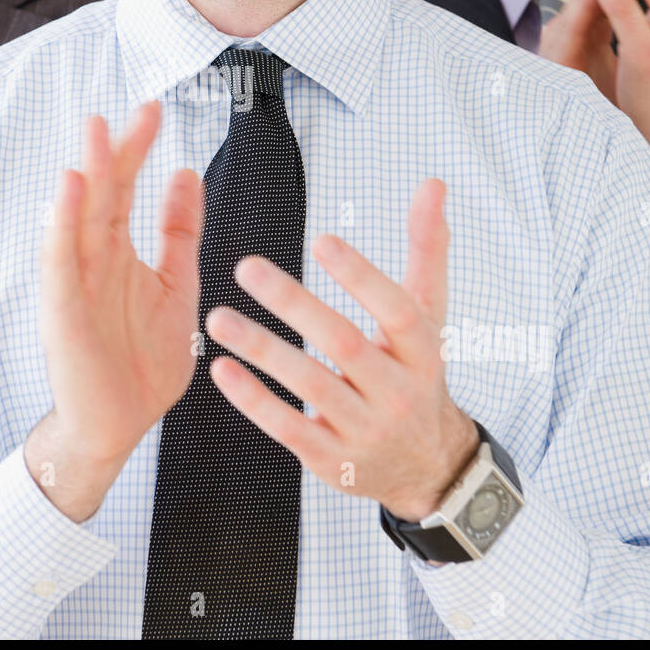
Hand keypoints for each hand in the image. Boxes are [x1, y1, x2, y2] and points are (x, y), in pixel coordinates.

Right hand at [30, 101, 202, 516]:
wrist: (120, 424)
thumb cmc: (142, 359)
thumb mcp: (175, 284)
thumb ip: (179, 232)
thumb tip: (186, 173)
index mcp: (119, 252)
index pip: (126, 188)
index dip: (137, 148)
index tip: (152, 108)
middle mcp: (93, 260)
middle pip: (102, 194)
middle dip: (115, 151)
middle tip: (132, 110)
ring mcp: (75, 284)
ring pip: (78, 219)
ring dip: (86, 176)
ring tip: (95, 133)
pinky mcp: (62, 312)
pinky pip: (60, 263)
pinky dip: (63, 227)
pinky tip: (70, 192)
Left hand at [205, 178, 479, 523]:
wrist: (426, 466)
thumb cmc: (416, 373)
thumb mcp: (428, 316)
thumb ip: (426, 249)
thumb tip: (432, 184)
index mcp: (423, 352)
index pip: (397, 310)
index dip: (361, 276)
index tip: (321, 240)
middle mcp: (397, 392)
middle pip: (344, 345)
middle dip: (294, 305)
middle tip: (246, 266)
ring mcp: (365, 431)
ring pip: (310, 385)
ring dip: (262, 350)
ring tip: (218, 318)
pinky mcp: (332, 461)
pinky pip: (289, 428)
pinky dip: (254, 400)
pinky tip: (222, 369)